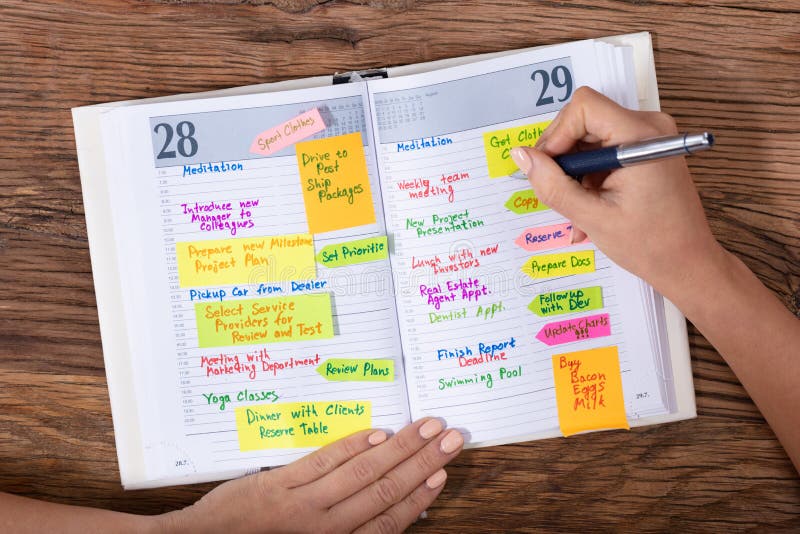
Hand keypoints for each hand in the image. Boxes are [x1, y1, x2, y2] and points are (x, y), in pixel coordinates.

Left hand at [158, 418, 463, 533]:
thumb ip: (344, 529)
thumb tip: (385, 509)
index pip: (388, 520)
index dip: (419, 495)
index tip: (442, 473)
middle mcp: (324, 527)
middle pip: (384, 490)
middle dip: (421, 462)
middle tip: (449, 437)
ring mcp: (302, 504)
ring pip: (361, 472)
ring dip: (398, 448)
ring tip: (425, 428)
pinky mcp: (278, 484)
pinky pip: (323, 462)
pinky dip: (352, 446)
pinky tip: (376, 433)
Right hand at [510, 86, 726, 299]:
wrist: (688, 264)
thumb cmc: (650, 244)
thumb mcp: (591, 216)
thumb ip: (552, 184)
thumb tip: (521, 156)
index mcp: (641, 136)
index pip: (583, 107)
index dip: (557, 134)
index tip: (548, 168)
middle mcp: (649, 127)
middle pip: (584, 120)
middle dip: (563, 157)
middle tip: (556, 191)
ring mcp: (649, 138)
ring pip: (590, 139)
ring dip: (575, 174)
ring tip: (575, 212)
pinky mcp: (646, 151)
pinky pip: (604, 152)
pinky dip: (589, 178)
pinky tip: (588, 209)